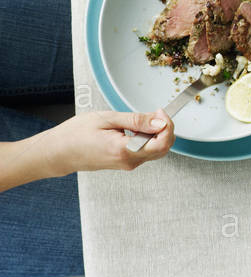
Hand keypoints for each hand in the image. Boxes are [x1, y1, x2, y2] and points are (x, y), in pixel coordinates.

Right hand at [46, 110, 174, 174]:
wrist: (57, 153)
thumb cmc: (75, 135)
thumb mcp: (106, 119)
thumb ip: (136, 120)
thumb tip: (160, 121)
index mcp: (124, 150)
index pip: (162, 143)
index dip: (167, 126)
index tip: (159, 112)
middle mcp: (128, 161)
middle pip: (163, 148)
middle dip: (165, 128)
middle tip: (154, 113)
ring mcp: (127, 164)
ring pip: (156, 150)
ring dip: (156, 133)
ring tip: (141, 119)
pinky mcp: (125, 163)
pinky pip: (145, 151)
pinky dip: (148, 138)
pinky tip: (136, 128)